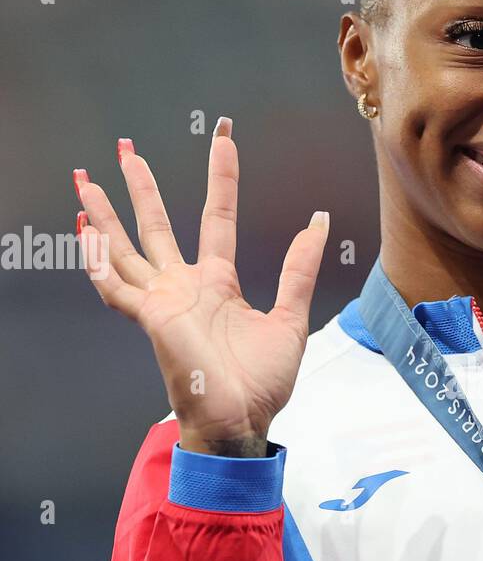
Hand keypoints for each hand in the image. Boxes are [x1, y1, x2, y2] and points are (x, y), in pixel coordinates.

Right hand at [76, 119, 329, 454]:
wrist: (243, 420)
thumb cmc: (262, 382)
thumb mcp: (290, 318)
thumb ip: (299, 269)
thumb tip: (317, 222)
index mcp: (217, 284)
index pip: (216, 218)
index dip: (221, 179)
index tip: (224, 140)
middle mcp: (184, 288)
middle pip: (157, 226)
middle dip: (142, 188)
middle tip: (127, 148)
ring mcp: (163, 303)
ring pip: (126, 249)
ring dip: (106, 216)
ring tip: (87, 179)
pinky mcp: (151, 321)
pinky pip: (117, 289)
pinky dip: (100, 264)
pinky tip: (86, 235)